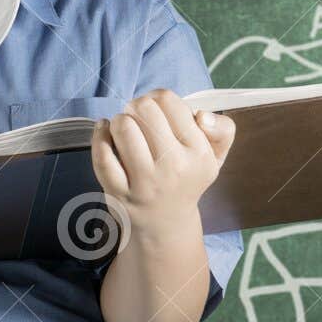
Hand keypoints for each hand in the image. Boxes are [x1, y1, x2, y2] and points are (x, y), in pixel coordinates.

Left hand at [91, 89, 234, 227]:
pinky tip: (104, 129)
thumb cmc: (188, 178)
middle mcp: (173, 168)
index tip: (158, 110)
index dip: (158, 98)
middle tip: (139, 118)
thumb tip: (201, 115)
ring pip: (123, 126)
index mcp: (199, 154)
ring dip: (120, 120)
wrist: (166, 224)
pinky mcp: (119, 193)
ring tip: (124, 126)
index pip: (169, 101)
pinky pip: (102, 154)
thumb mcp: (216, 156)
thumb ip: (222, 129)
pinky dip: (99, 134)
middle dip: (137, 106)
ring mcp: (144, 183)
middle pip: (144, 109)